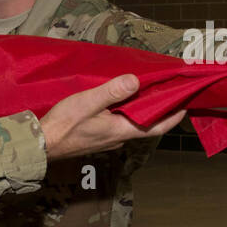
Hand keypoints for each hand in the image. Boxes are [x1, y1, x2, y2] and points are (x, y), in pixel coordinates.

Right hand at [39, 74, 184, 160]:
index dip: (174, 116)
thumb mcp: (86, 102)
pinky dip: (125, 114)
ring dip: (140, 111)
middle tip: (166, 91)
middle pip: (146, 124)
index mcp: (121, 130)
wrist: (40, 145)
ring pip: (131, 125)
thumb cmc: (62, 125)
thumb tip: (136, 81)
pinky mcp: (96, 139)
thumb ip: (111, 92)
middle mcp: (118, 139)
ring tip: (144, 92)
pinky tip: (119, 103)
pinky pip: (118, 125)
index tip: (186, 103)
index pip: (157, 126)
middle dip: (157, 109)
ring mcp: (107, 141)